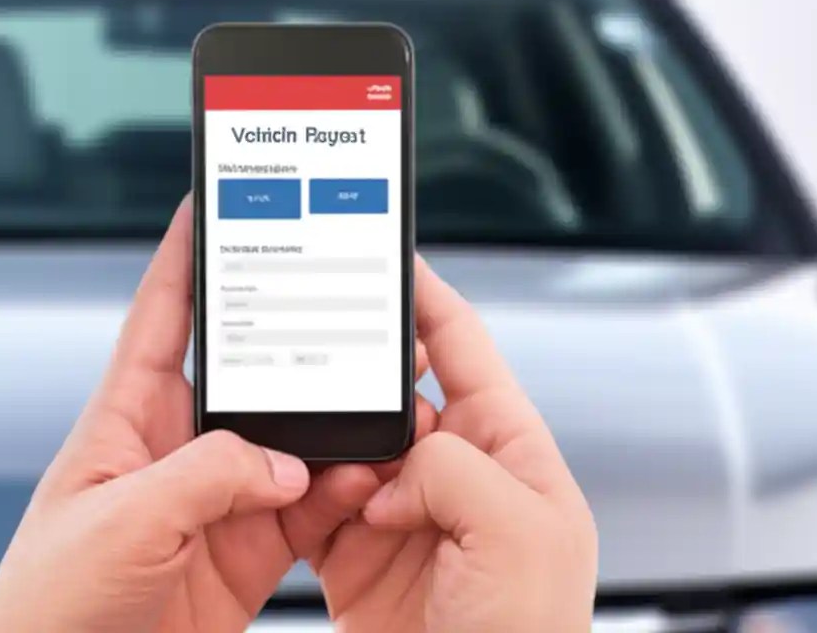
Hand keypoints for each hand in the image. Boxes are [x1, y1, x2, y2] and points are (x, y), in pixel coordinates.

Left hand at [0, 199, 382, 632]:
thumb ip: (202, 478)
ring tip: (377, 413)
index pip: (160, 317)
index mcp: (126, 420)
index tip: (212, 201)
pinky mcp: (244, 551)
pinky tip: (363, 485)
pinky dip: (341, 497)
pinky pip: (307, 510)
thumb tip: (282, 463)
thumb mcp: (119, 523)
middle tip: (351, 318)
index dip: (184, 256)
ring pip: (290, 443)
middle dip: (299, 347)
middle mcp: (176, 450)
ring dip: (333, 430)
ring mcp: (214, 500)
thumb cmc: (48, 603)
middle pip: (249, 377)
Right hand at [303, 258, 597, 632]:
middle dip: (359, 386)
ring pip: (347, 448)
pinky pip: (316, 503)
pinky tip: (296, 496)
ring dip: (326, 450)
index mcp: (512, 456)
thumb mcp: (519, 532)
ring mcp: (404, 517)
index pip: (467, 354)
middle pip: (395, 398)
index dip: (430, 302)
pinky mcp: (357, 556)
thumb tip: (398, 462)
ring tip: (324, 466)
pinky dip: (298, 495)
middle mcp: (458, 479)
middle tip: (325, 370)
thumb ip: (457, 466)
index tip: (393, 260)